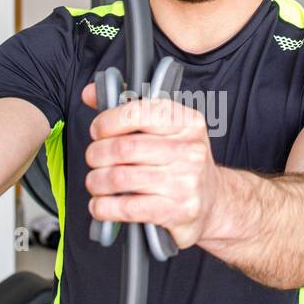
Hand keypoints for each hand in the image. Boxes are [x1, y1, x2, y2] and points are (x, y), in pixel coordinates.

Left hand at [81, 83, 219, 250]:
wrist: (213, 201)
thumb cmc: (182, 161)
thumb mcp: (167, 129)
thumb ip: (127, 110)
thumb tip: (90, 93)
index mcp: (187, 123)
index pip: (138, 113)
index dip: (108, 121)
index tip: (98, 131)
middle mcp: (189, 150)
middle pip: (124, 148)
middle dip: (97, 154)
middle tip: (94, 159)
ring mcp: (184, 182)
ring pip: (121, 177)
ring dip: (96, 181)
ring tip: (95, 182)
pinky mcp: (176, 210)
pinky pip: (127, 207)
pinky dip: (104, 207)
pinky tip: (100, 204)